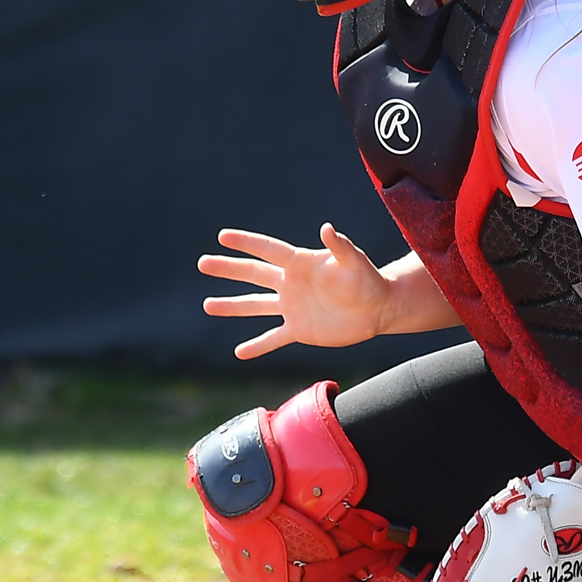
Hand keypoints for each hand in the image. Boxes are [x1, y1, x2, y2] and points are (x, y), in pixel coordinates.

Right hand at [198, 224, 393, 359]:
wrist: (378, 308)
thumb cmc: (368, 279)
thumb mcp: (355, 261)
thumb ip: (340, 246)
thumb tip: (327, 228)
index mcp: (300, 263)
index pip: (268, 250)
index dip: (246, 243)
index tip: (222, 236)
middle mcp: (290, 283)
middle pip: (253, 274)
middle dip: (228, 269)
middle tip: (203, 263)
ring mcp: (292, 307)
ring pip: (255, 306)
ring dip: (231, 306)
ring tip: (207, 305)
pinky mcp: (299, 330)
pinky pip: (273, 338)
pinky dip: (257, 346)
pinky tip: (239, 353)